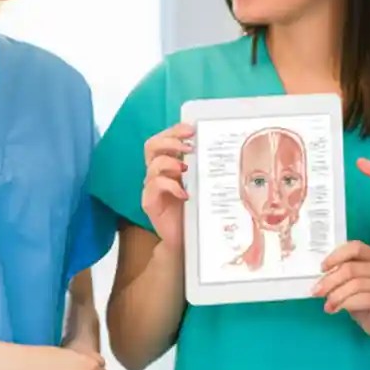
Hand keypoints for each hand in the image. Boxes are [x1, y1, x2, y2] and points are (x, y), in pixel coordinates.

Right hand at [142, 123, 193, 249]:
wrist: (186, 240)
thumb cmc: (195, 210)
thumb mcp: (202, 184)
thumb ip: (204, 168)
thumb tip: (220, 148)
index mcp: (169, 164)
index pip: (164, 139)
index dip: (174, 131)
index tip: (191, 129)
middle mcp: (158, 173)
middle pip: (152, 146)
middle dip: (170, 141)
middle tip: (189, 147)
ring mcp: (151, 187)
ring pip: (152, 164)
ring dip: (170, 162)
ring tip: (186, 169)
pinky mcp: (149, 202)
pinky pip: (154, 186)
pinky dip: (169, 186)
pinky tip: (184, 193)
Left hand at [313, 241, 369, 341]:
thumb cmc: (365, 297)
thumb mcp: (352, 281)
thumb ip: (341, 273)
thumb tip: (319, 276)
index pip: (355, 248)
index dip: (336, 256)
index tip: (322, 268)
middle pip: (351, 268)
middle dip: (330, 281)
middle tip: (316, 291)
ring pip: (354, 285)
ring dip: (335, 295)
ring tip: (327, 304)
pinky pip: (360, 300)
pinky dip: (343, 305)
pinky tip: (334, 310)